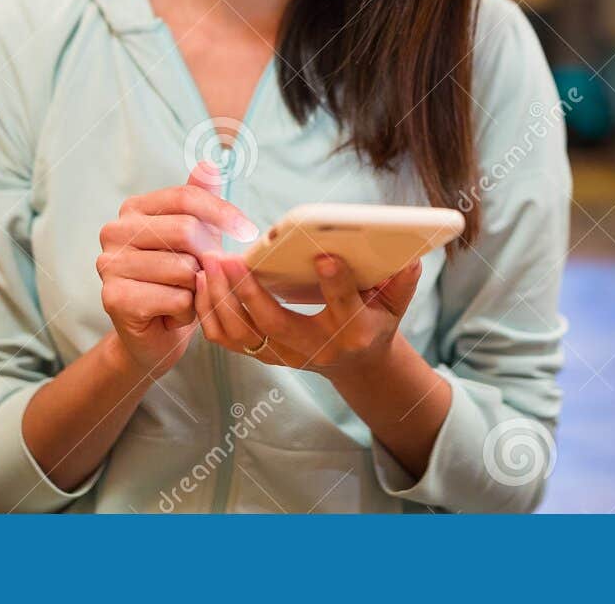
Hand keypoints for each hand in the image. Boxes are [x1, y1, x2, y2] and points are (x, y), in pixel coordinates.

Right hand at [97, 161, 257, 378]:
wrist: (155, 334)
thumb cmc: (179, 280)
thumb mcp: (196, 236)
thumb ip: (201, 199)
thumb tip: (210, 162)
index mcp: (133, 209)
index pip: (186, 196)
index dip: (222, 212)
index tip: (249, 231)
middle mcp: (114, 231)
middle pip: (186, 230)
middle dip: (211, 257)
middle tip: (210, 276)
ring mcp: (109, 264)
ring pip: (183, 268)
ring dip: (199, 289)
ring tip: (187, 295)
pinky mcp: (113, 298)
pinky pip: (176, 298)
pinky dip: (188, 311)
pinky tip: (175, 314)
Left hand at [193, 252, 422, 379]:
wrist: (355, 360)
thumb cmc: (374, 319)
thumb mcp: (395, 304)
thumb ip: (402, 282)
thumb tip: (411, 258)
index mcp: (352, 331)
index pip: (344, 306)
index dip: (336, 283)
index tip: (323, 255)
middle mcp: (315, 348)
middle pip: (277, 324)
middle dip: (250, 293)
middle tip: (228, 259)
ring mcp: (285, 355)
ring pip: (243, 335)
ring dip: (220, 301)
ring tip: (208, 264)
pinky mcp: (263, 354)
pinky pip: (228, 341)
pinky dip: (209, 315)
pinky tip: (202, 283)